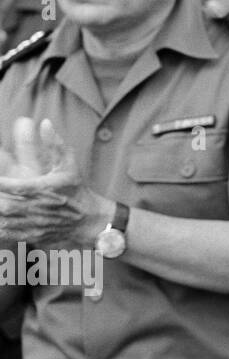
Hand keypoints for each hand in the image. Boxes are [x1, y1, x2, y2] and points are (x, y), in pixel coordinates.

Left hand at [0, 118, 109, 248]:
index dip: (1, 183)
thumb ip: (55, 144)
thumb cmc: (76, 190)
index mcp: (44, 189)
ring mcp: (34, 224)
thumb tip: (45, 122)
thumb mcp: (69, 164)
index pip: (15, 186)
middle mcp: (38, 207)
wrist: (90, 220)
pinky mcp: (31, 235)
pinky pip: (7, 234)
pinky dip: (0, 228)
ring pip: (4, 221)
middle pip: (6, 205)